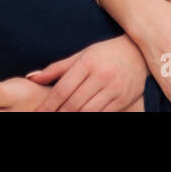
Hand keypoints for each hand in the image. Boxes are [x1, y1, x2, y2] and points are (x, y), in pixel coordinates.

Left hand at [24, 34, 149, 111]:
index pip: (63, 88)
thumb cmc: (107, 53)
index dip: (48, 104)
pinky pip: (103, 114)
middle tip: (46, 118)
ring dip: (72, 117)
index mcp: (88, 62)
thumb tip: (32, 77)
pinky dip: (90, 118)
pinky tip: (80, 117)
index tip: (38, 112)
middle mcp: (101, 76)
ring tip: (61, 118)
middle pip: (73, 103)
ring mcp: (113, 89)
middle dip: (58, 114)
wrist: (139, 53)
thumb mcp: (82, 54)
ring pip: (87, 111)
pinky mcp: (123, 100)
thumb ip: (57, 68)